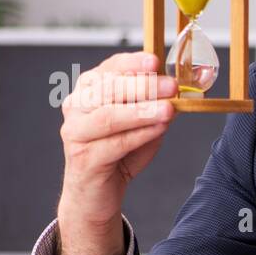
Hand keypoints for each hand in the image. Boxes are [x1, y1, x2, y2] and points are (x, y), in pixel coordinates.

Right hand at [58, 51, 177, 226]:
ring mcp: (76, 132)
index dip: (132, 63)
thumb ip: (157, 105)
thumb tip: (179, 90)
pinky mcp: (83, 158)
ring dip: (142, 111)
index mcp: (90, 89)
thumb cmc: (120, 153)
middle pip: (108, 90)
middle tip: (171, 85)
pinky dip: (139, 135)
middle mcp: (76, 106)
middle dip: (143, 86)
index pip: (110, 68)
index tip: (155, 60)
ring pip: (109, 116)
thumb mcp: (143, 123)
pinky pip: (114, 143)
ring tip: (168, 109)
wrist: (96, 193)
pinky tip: (158, 129)